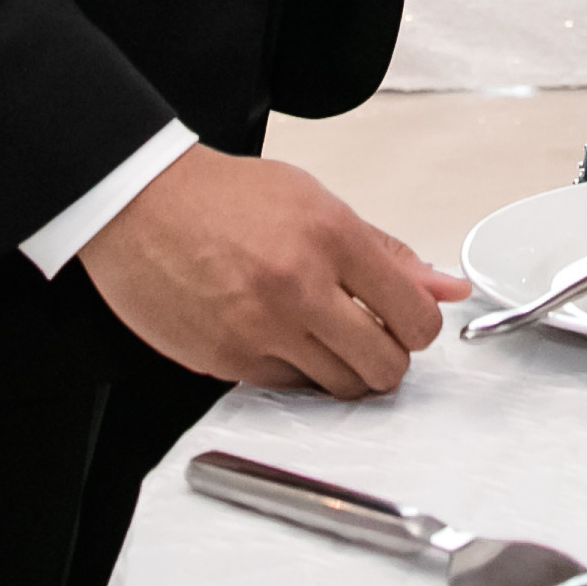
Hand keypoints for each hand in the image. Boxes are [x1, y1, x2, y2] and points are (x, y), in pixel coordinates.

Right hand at [76, 146, 471, 394]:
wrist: (140, 203)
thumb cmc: (225, 197)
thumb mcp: (316, 202)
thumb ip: (385, 251)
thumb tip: (445, 287)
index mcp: (332, 237)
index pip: (414, 315)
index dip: (419, 327)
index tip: (407, 322)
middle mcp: (300, 287)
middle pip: (385, 365)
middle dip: (387, 358)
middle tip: (370, 338)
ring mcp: (262, 329)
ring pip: (339, 387)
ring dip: (342, 370)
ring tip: (322, 337)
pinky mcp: (227, 360)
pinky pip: (287, 387)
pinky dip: (293, 371)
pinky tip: (278, 337)